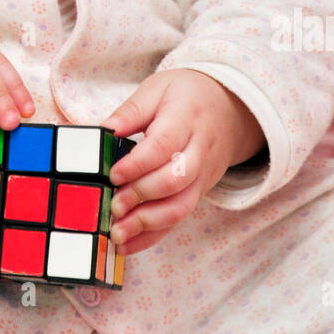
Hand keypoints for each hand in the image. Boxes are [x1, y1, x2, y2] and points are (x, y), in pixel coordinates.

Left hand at [100, 69, 264, 256]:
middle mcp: (199, 151)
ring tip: (117, 232)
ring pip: (181, 206)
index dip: (138, 164)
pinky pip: (179, 218)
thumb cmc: (186, 96)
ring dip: (147, 223)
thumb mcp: (158, 88)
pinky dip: (153, 235)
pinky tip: (128, 244)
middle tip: (113, 205)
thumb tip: (104, 130)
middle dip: (142, 196)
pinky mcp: (199, 192)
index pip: (164, 146)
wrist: (229, 108)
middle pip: (175, 180)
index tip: (113, 174)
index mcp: (186, 119)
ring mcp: (202, 176)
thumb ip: (131, 111)